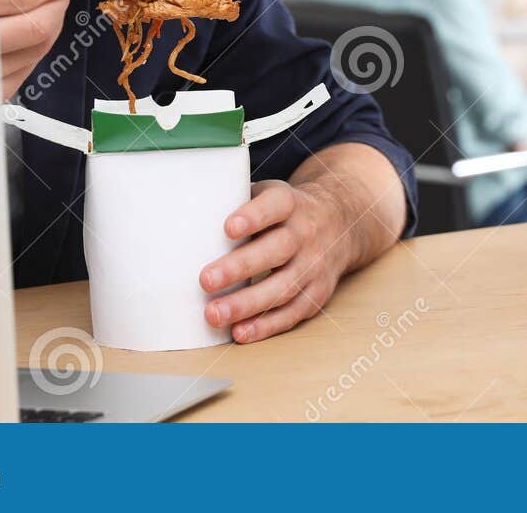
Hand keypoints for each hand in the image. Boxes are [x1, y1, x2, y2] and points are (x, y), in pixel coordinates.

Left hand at [199, 179, 350, 342]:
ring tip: (214, 314)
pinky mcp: (317, 293)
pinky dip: (266, 325)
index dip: (254, 216)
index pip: (276, 206)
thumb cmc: (288, 212)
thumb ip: (238, 202)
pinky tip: (240, 332)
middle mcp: (307, 233)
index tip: (228, 228)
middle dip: (240, 267)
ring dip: (247, 304)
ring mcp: (315, 265)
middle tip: (206, 279)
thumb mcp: (271, 194)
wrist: (341, 223)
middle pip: (278, 249)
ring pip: (284, 287)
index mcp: (292, 203)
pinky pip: (292, 313)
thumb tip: (184, 215)